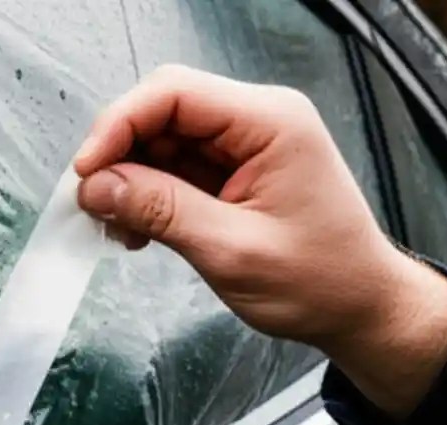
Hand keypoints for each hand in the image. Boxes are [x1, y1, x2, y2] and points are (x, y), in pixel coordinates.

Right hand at [73, 64, 446, 417]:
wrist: (360, 308)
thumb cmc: (320, 282)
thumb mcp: (231, 251)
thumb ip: (161, 211)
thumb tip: (97, 187)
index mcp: (271, 123)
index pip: (174, 93)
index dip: (119, 124)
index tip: (86, 171)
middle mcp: (258, 121)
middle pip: (162, 110)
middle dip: (118, 153)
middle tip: (93, 203)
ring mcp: (244, 144)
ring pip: (160, 139)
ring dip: (128, 179)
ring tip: (118, 226)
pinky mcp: (232, 169)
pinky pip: (172, 166)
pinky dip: (146, 194)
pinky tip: (137, 228)